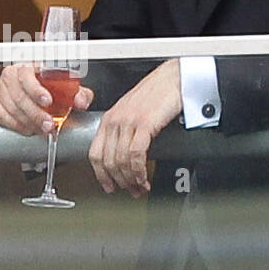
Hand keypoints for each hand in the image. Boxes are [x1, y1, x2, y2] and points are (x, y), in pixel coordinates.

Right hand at [0, 63, 93, 135]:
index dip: (37, 90)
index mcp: (28, 66)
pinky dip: (15, 125)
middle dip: (36, 114)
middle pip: (20, 96)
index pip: (27, 76)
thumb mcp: (66, 87)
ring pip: (11, 108)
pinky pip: (1, 116)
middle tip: (48, 124)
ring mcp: (0, 89)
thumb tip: (81, 101)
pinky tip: (27, 129)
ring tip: (41, 129)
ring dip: (28, 122)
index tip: (48, 101)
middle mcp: (11, 76)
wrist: (34, 91)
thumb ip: (78, 93)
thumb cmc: (48, 87)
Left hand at [88, 59, 182, 196]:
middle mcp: (115, 121)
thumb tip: (123, 155)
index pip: (95, 154)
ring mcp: (128, 122)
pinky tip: (144, 176)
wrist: (173, 78)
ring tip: (140, 187)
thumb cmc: (156, 94)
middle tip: (131, 191)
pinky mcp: (143, 124)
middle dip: (119, 182)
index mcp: (109, 119)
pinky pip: (136, 154)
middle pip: (108, 161)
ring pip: (121, 161)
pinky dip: (139, 170)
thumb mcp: (131, 112)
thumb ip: (124, 131)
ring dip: (131, 179)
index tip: (109, 186)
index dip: (101, 175)